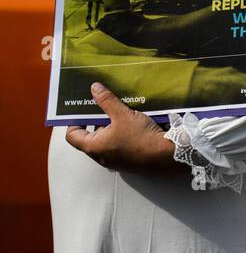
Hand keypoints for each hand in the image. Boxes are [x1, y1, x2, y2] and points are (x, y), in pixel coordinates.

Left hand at [65, 82, 180, 172]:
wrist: (166, 156)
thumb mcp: (123, 114)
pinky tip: (132, 127)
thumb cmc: (141, 137)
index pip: (72, 135)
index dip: (75, 122)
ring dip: (110, 130)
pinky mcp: (128, 163)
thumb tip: (95, 89)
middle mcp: (101, 157)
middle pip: (90, 138)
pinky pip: (118, 148)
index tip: (83, 112)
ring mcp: (115, 162)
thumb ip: (107, 101)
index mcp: (93, 147)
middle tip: (105, 110)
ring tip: (121, 116)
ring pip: (105, 143)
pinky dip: (120, 137)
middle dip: (96, 123)